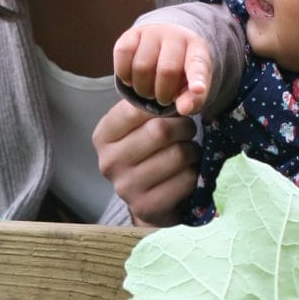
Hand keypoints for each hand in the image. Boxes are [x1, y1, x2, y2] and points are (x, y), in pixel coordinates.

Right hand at [93, 96, 198, 227]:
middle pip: (160, 131)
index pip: (136, 108)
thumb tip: (175, 92)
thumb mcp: (137, 128)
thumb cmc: (147, 154)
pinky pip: (186, 179)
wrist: (148, 200)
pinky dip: (195, 173)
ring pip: (178, 154)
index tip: (172, 111)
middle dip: (183, 127)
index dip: (163, 106)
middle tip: (188, 130)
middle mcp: (109, 163)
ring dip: (192, 151)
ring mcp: (126, 188)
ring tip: (188, 152)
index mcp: (103, 137)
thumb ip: (147, 109)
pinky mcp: (148, 207)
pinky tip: (188, 173)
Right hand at [112, 17, 210, 115]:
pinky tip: (132, 80)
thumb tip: (183, 109)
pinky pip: (123, 54)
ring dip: (142, 88)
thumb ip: (192, 100)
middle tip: (162, 99)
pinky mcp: (131, 33)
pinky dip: (124, 74)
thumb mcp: (191, 87)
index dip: (197, 79)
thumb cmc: (181, 72)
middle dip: (162, 94)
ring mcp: (153, 32)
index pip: (198, 64)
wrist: (164, 45)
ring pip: (141, 66)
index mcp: (198, 49)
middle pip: (167, 71)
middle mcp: (176, 36)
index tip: (198, 90)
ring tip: (148, 90)